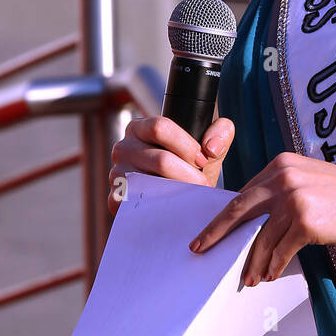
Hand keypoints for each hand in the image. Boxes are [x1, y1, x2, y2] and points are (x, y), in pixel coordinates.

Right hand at [107, 114, 235, 213]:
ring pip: (151, 183)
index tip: (203, 160)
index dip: (187, 145)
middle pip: (160, 159)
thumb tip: (211, 147)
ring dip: (178, 193)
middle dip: (189, 175)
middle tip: (203, 185)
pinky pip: (138, 204)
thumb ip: (220, 132)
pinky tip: (174, 208)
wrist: (175, 195)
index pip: (160, 127)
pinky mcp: (115, 199)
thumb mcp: (206, 145)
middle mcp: (123, 147)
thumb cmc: (190, 165)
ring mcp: (116, 173)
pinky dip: (161, 208)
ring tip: (192, 197)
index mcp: (140, 127)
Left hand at [188, 151, 335, 286]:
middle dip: (216, 233)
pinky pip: (280, 251)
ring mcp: (294, 198)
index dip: (225, 215)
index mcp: (282, 163)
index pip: (245, 192)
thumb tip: (258, 221)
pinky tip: (270, 276)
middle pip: (239, 209)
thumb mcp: (313, 181)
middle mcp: (284, 176)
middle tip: (199, 250)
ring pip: (260, 238)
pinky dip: (273, 266)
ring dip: (252, 262)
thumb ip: (285, 191)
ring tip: (247, 279)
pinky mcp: (306, 221)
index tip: (208, 232)